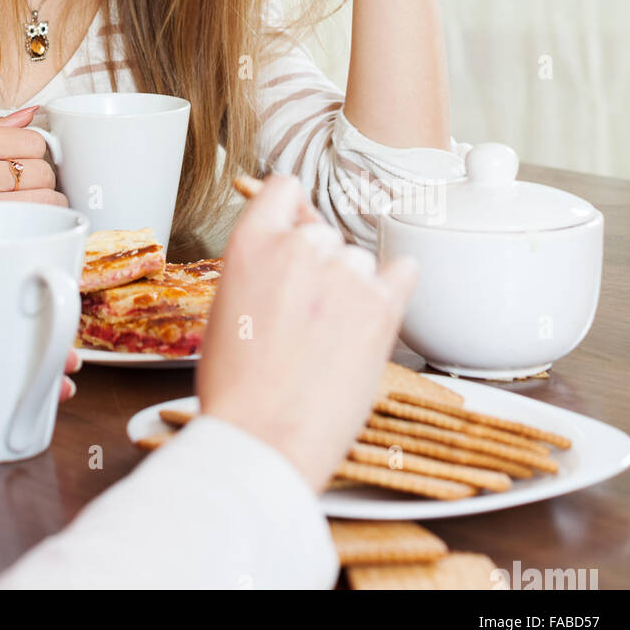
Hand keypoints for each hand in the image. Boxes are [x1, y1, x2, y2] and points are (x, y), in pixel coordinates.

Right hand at [0, 104, 66, 268]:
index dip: (32, 153)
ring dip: (42, 206)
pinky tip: (15, 228)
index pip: (33, 141)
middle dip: (39, 179)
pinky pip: (29, 228)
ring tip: (21, 210)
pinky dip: (32, 228)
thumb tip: (29, 114)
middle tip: (19, 189)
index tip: (20, 164)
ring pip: (46, 201)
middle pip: (44, 171)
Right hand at [196, 174, 418, 492]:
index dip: (291, 210)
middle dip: (319, 265)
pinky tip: (377, 312)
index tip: (296, 226)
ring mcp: (345, 273)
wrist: (262, 441)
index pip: (284, 188)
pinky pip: (403, 272)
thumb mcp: (226, 306)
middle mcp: (300, 245)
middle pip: (324, 233)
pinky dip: (395, 288)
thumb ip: (257, 267)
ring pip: (359, 261)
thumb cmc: (236, 386)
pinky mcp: (382, 306)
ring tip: (328, 340)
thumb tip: (280, 253)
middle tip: (305, 315)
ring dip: (351, 288)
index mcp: (252, 241)